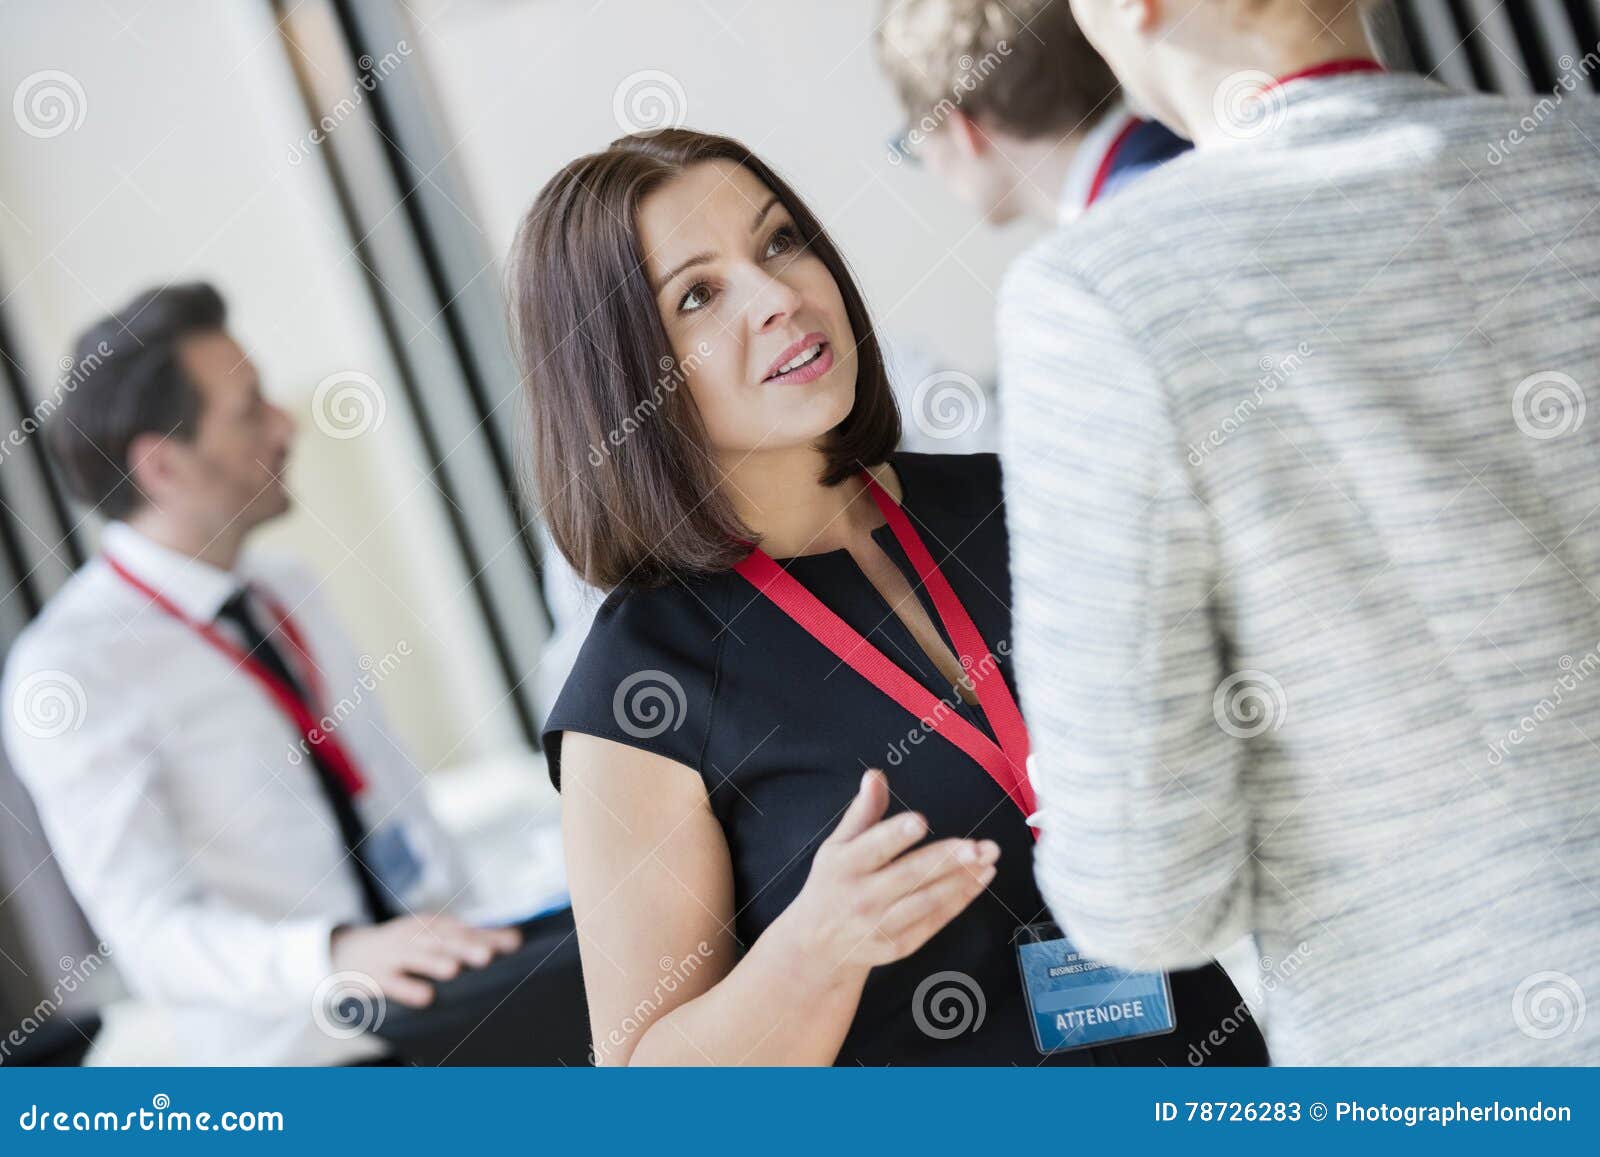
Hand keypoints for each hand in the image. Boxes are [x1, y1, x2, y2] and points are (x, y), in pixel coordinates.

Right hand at [329, 913, 521, 1008]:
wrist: (347, 952)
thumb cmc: (406, 947)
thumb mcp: (433, 936)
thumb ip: (470, 939)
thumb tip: (516, 938)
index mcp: (434, 926)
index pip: (465, 930)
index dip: (488, 936)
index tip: (514, 943)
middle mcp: (416, 937)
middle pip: (443, 941)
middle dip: (465, 947)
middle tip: (488, 955)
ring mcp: (395, 955)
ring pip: (417, 958)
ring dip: (435, 963)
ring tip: (454, 969)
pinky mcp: (376, 977)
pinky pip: (392, 983)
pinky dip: (407, 989)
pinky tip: (424, 998)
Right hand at [775, 769, 998, 983]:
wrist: (819, 946)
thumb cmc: (832, 884)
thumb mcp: (837, 845)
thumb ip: (862, 811)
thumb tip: (876, 775)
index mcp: (844, 865)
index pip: (873, 847)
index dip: (896, 834)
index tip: (920, 821)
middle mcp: (862, 897)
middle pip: (908, 876)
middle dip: (944, 860)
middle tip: (976, 846)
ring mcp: (881, 925)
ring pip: (927, 901)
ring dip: (962, 879)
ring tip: (988, 859)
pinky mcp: (900, 945)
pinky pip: (935, 921)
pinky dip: (961, 899)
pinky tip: (981, 878)